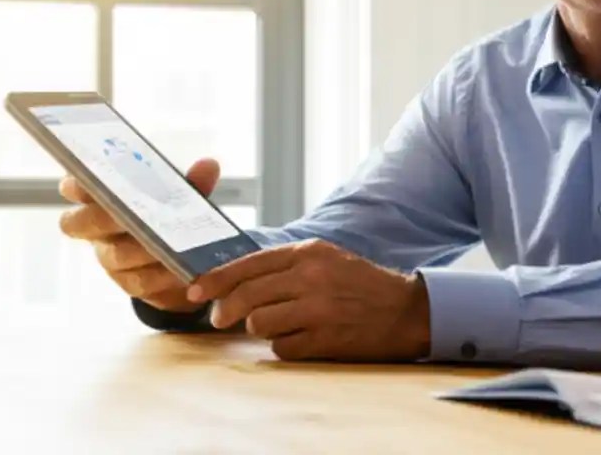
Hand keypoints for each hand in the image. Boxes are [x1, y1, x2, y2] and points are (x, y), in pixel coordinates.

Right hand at [58, 158, 221, 313]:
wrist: (182, 264)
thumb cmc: (169, 218)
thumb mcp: (181, 198)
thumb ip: (191, 183)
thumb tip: (208, 165)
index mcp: (103, 200)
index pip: (76, 188)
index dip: (76, 185)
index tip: (86, 180)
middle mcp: (99, 230)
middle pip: (81, 224)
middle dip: (104, 218)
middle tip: (128, 214)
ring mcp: (111, 259)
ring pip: (115, 255)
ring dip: (141, 249)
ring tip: (168, 244)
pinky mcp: (131, 284)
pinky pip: (140, 281)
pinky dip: (162, 275)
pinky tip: (181, 269)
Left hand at [187, 239, 430, 361]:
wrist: (405, 311)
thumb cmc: (360, 285)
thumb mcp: (326, 259)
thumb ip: (285, 266)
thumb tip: (234, 282)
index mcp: (309, 253)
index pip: (248, 264)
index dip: (215, 280)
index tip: (194, 291)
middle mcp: (311, 277)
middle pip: (246, 296)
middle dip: (224, 311)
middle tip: (219, 319)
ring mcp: (318, 309)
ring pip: (259, 323)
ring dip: (259, 328)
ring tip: (279, 325)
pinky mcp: (325, 338)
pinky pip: (281, 347)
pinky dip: (284, 346)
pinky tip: (301, 338)